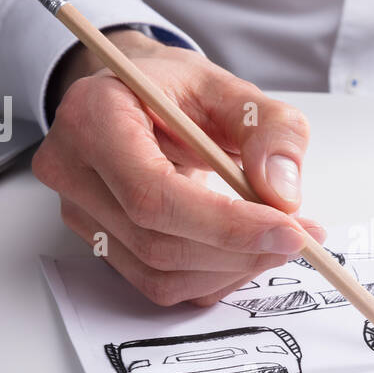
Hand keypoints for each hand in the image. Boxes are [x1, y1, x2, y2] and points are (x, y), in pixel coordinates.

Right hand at [32, 29, 325, 306]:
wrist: (136, 99)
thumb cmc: (175, 90)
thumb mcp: (231, 89)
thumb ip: (269, 129)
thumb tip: (281, 191)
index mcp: (94, 117)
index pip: (153, 193)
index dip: (225, 223)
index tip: (288, 228)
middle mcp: (73, 169)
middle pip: (157, 241)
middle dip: (240, 249)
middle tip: (301, 236)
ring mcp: (79, 212)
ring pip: (159, 273)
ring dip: (231, 268)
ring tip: (279, 239)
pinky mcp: (99, 242)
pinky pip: (158, 283)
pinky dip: (213, 276)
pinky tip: (244, 251)